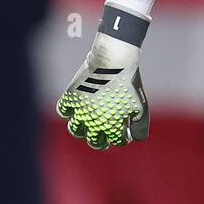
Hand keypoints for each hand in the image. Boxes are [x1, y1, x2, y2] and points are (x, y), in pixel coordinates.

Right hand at [56, 31, 149, 149]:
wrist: (113, 61)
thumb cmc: (129, 83)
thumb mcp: (141, 107)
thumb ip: (140, 127)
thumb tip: (132, 138)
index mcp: (112, 125)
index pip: (116, 140)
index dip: (122, 139)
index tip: (125, 134)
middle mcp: (94, 121)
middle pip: (94, 142)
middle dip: (101, 142)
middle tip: (104, 140)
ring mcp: (80, 110)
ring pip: (75, 130)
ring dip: (82, 131)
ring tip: (88, 127)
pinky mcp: (71, 97)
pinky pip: (63, 110)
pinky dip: (67, 112)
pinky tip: (76, 110)